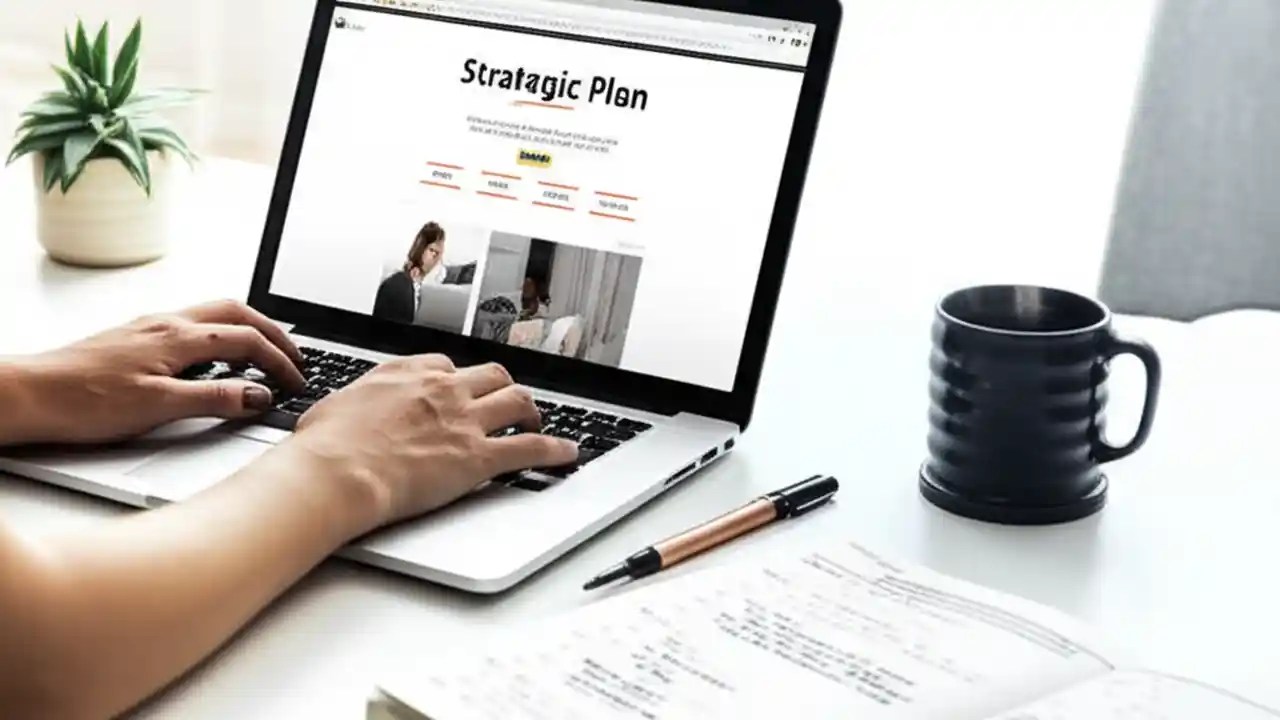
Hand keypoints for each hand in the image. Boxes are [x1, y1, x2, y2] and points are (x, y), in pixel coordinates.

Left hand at [6, 300, 305, 444]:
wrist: (25, 395)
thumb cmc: (81, 402)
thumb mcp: (158, 407)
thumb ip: (214, 399)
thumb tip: (259, 395)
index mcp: (178, 337)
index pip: (247, 341)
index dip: (279, 363)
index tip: (296, 384)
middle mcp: (166, 323)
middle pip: (237, 313)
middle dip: (273, 332)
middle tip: (295, 358)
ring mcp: (149, 328)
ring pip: (214, 314)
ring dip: (247, 329)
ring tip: (264, 353)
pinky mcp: (134, 339)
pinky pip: (191, 325)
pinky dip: (218, 336)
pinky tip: (212, 359)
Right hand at [290, 356, 578, 528]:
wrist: (336, 472)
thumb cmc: (324, 447)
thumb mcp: (333, 408)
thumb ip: (352, 405)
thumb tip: (340, 414)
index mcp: (406, 374)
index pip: (445, 365)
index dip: (456, 379)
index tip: (459, 389)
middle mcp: (441, 390)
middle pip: (491, 375)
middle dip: (502, 387)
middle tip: (507, 402)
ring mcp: (464, 420)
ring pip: (518, 401)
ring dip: (532, 411)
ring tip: (538, 422)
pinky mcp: (479, 456)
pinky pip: (530, 448)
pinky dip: (554, 450)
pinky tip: (566, 454)